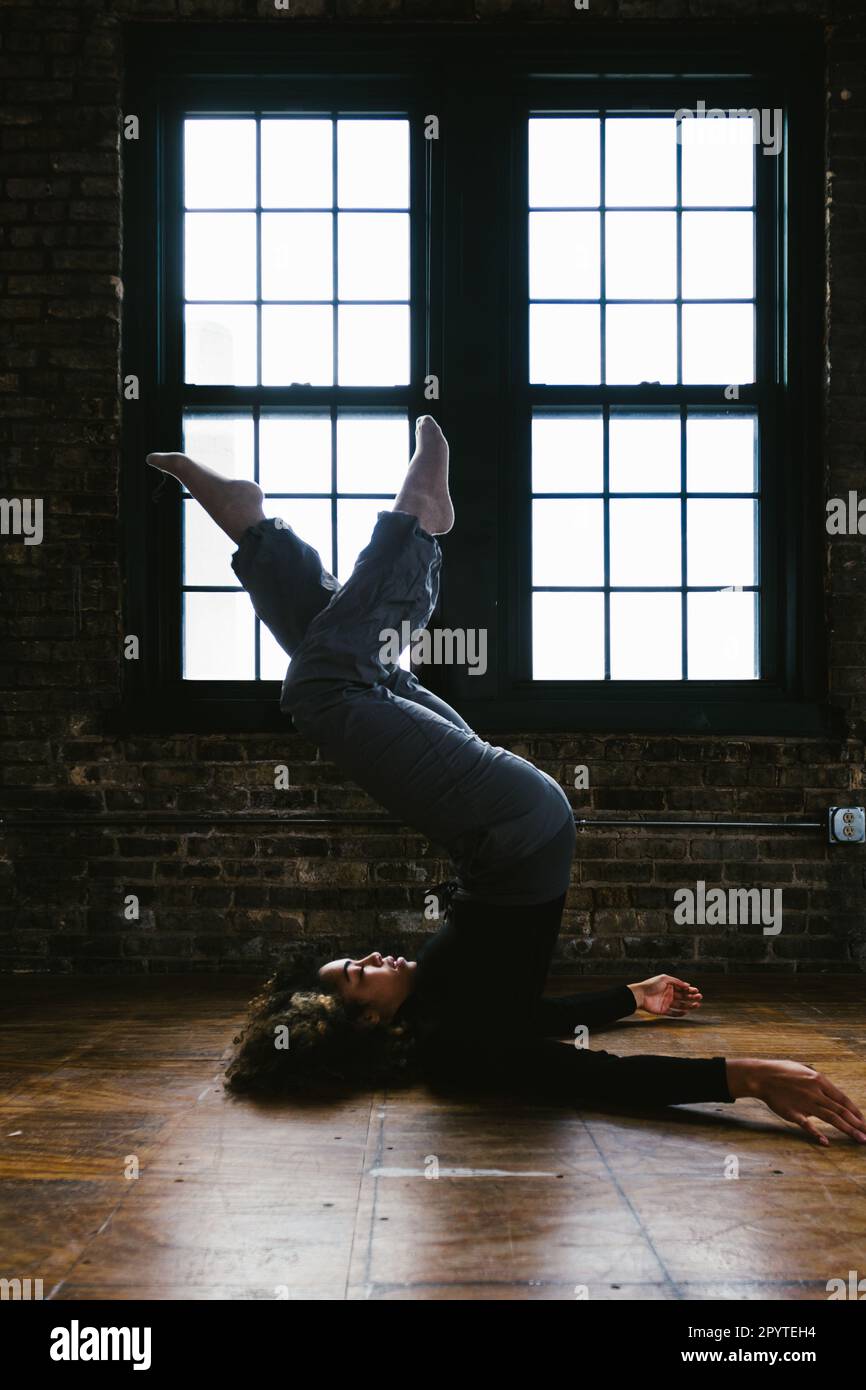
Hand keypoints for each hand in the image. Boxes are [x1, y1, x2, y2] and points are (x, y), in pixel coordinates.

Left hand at [628, 974, 702, 1017]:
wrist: (640, 995)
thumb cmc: (651, 985)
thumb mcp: (665, 979)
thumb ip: (677, 982)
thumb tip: (687, 985)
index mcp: (670, 986)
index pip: (682, 988)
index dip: (690, 990)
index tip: (696, 990)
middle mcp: (669, 994)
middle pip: (683, 997)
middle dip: (692, 997)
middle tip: (699, 997)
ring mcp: (667, 1003)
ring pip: (681, 1005)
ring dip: (689, 1005)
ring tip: (697, 1005)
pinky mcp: (663, 1010)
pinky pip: (673, 1013)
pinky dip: (680, 1013)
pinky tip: (686, 1011)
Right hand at [727, 1058, 865, 1145]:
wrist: (761, 1076)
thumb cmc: (782, 1070)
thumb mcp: (804, 1069)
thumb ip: (817, 1080)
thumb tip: (827, 1087)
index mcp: (819, 1080)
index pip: (843, 1099)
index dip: (855, 1111)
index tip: (864, 1121)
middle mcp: (816, 1092)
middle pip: (840, 1111)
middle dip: (857, 1124)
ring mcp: (805, 1103)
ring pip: (830, 1118)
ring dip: (847, 1130)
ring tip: (859, 1139)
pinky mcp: (793, 1113)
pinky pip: (807, 1125)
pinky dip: (816, 1134)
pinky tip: (825, 1142)